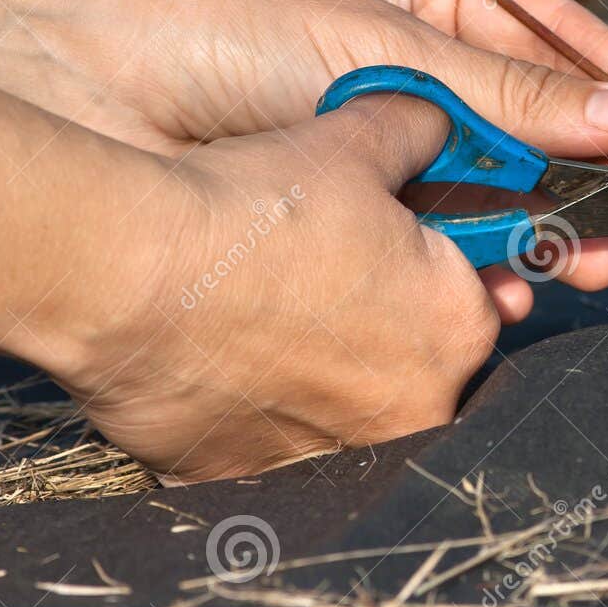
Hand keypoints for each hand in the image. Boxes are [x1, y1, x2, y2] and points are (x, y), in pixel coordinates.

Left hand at [0, 0, 607, 316]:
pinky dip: (472, 263)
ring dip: (539, 230)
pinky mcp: (354, 207)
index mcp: (432, 2)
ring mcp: (389, 143)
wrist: (95, 83)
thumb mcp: (396, 52)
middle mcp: (421, 73)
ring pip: (492, 192)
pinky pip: (436, 237)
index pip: (556, 40)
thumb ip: (515, 97)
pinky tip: (500, 286)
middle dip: (590, 176)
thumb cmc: (234, 31)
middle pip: (534, 128)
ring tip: (579, 265)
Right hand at [62, 90, 504, 482]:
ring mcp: (332, 456)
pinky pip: (265, 446)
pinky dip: (250, 411)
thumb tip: (440, 124)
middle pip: (418, 367)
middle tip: (319, 282)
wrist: (129, 276)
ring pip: (343, 412)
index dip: (434, 271)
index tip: (390, 251)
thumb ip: (421, 132)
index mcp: (458, 330)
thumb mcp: (356, 140)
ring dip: (319, 375)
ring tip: (259, 315)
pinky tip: (216, 362)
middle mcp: (413, 410)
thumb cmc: (256, 209)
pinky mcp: (248, 482)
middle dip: (382, 329)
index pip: (478, 303)